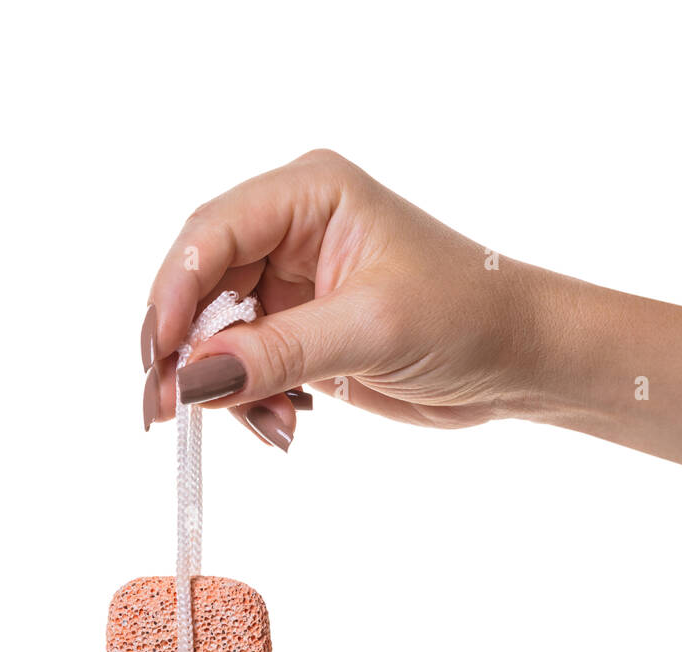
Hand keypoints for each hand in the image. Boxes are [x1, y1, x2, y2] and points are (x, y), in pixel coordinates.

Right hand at [141, 149, 555, 448]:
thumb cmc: (469, 317)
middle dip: (188, 352)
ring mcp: (294, 284)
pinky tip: (287, 424)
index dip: (173, 294)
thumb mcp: (372, 330)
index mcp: (309, 194)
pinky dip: (253, 400)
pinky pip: (247, 366)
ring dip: (227, 387)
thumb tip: (193, 377)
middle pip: (201, 285)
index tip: (160, 356)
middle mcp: (291, 230)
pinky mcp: (303, 332)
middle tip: (171, 412)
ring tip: (273, 427)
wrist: (521, 359)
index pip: (212, 233)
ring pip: (218, 335)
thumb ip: (278, 351)